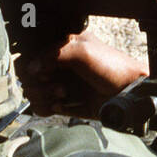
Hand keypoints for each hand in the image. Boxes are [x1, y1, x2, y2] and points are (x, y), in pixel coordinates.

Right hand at [18, 26, 148, 116]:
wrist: (128, 93)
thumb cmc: (111, 67)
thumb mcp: (82, 51)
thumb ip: (53, 54)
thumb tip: (31, 68)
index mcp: (61, 49)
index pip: (30, 57)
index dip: (33, 67)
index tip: (46, 72)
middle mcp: (57, 67)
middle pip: (27, 77)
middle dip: (39, 84)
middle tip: (58, 86)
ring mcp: (58, 85)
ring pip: (32, 94)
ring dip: (44, 96)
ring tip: (63, 95)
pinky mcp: (63, 104)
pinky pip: (41, 108)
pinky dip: (47, 108)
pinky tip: (61, 105)